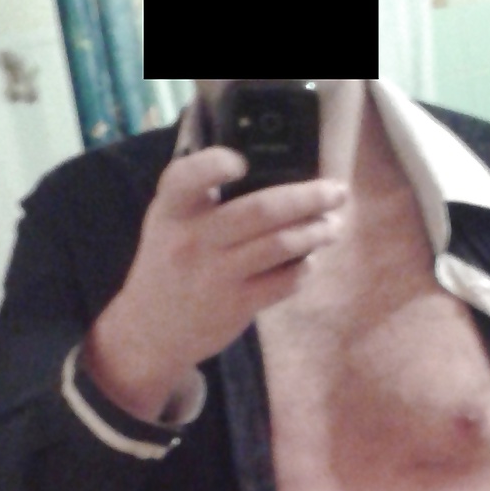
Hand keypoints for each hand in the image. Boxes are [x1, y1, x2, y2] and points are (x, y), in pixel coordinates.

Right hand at [81, 147, 347, 420]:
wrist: (152, 329)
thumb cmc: (168, 263)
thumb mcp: (167, 222)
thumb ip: (198, 194)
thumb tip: (257, 163)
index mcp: (172, 210)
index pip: (185, 178)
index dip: (213, 165)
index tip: (240, 160)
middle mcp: (193, 240)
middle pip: (260, 211)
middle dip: (307, 198)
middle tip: (337, 192)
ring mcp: (216, 275)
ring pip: (279, 246)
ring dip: (315, 234)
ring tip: (333, 227)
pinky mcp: (236, 306)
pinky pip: (282, 283)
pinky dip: (302, 270)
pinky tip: (310, 262)